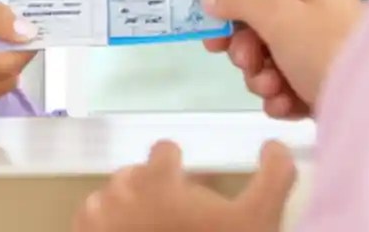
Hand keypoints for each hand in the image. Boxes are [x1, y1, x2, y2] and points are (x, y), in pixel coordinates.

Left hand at [73, 139, 296, 231]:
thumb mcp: (258, 221)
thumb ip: (273, 178)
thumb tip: (276, 145)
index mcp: (156, 180)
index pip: (164, 150)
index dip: (178, 166)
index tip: (187, 185)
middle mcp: (118, 193)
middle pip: (135, 175)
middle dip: (153, 191)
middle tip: (176, 220)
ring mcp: (95, 219)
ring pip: (110, 200)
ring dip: (127, 211)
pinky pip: (92, 224)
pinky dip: (107, 230)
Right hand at [203, 0, 363, 118]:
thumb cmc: (325, 49)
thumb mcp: (277, 16)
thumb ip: (238, 1)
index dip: (230, 9)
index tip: (212, 37)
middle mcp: (318, 9)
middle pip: (259, 25)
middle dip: (249, 51)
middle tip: (249, 64)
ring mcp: (322, 48)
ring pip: (269, 58)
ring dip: (262, 77)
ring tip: (274, 89)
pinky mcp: (324, 83)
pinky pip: (287, 84)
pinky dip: (280, 96)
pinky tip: (286, 104)